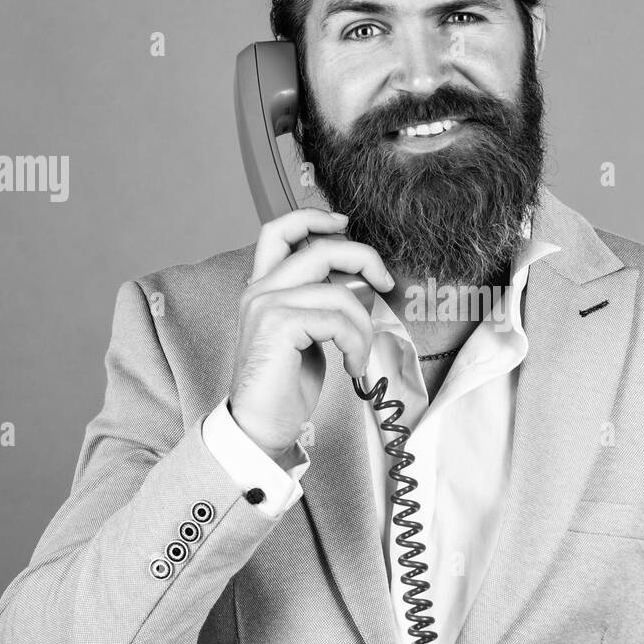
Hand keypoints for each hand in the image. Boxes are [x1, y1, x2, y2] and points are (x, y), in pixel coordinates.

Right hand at [228, 208, 394, 459]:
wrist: (259, 426)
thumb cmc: (284, 386)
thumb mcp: (305, 334)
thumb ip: (319, 304)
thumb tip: (360, 286)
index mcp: (262, 287)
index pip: (278, 231)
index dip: (313, 217)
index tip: (343, 223)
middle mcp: (259, 290)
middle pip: (319, 249)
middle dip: (362, 259)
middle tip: (384, 283)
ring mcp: (266, 306)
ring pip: (337, 292)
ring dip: (363, 325)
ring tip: (359, 352)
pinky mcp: (278, 325)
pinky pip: (337, 319)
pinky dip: (355, 342)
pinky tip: (351, 365)